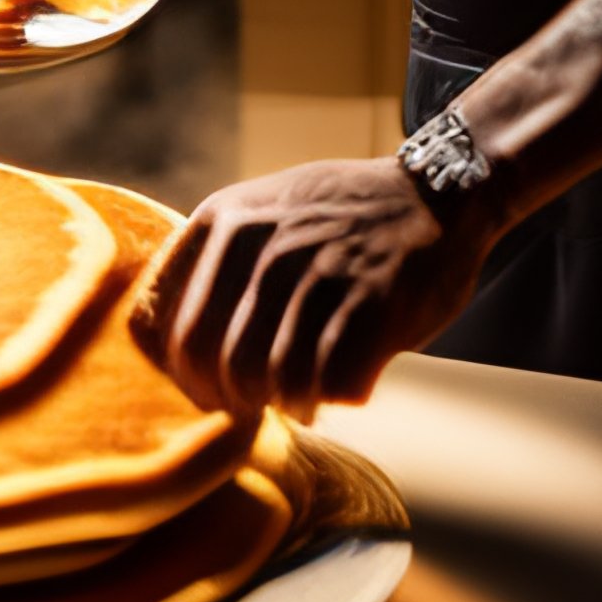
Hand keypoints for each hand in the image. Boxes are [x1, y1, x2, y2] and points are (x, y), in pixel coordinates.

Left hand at [132, 157, 500, 421]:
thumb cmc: (342, 219)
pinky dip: (330, 399)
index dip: (184, 375)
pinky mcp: (369, 301)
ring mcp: (316, 270)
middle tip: (255, 409)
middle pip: (215, 362)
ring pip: (270, 379)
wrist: (438, 192)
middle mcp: (262, 243)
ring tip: (300, 402)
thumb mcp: (264, 212)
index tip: (209, 391)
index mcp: (224, 219)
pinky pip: (328, 380)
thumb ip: (217, 263)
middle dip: (232, 401)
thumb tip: (162, 344)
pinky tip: (339, 392)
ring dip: (285, 404)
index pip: (166, 324)